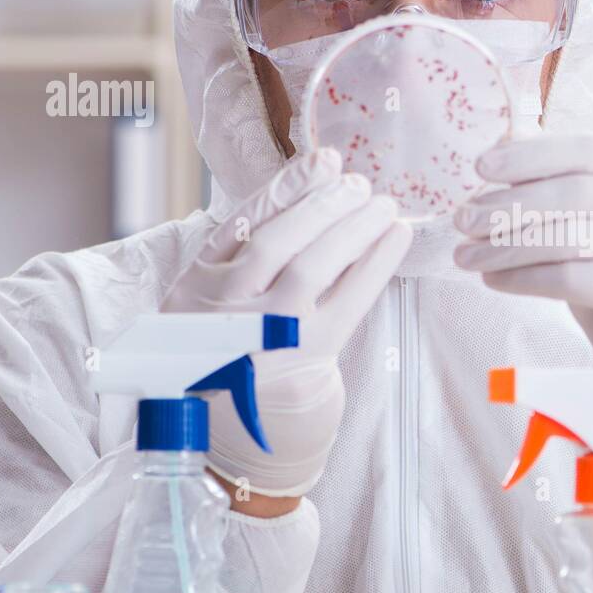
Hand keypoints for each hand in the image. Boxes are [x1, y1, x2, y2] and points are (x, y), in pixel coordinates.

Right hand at [162, 148, 410, 496]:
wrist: (230, 430)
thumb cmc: (227, 343)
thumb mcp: (212, 290)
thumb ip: (250, 231)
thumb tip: (318, 168)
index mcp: (196, 287)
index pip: (242, 225)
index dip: (290, 189)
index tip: (327, 162)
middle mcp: (226, 310)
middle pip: (280, 242)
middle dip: (327, 205)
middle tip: (362, 185)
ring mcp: (269, 336)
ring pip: (313, 266)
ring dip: (354, 228)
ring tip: (383, 206)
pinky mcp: (309, 357)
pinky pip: (350, 300)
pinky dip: (377, 263)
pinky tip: (396, 238)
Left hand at [453, 134, 592, 414]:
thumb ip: (566, 198)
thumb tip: (499, 159)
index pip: (590, 148)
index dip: (531, 155)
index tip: (482, 167)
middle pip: (575, 191)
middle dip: (509, 206)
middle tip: (463, 220)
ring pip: (568, 237)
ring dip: (506, 247)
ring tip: (468, 256)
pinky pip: (571, 278)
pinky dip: (524, 279)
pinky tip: (495, 281)